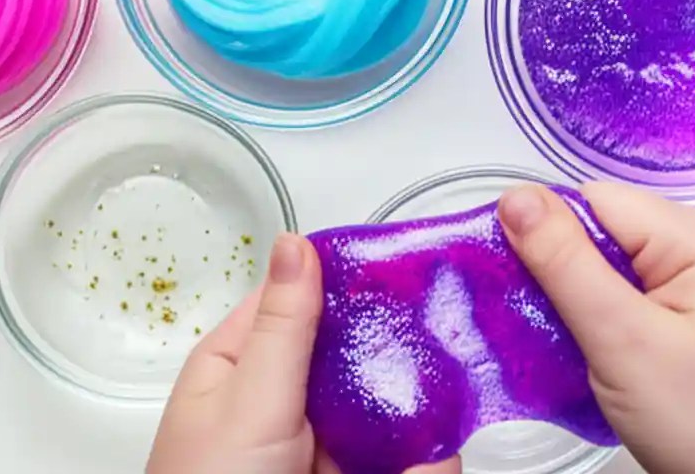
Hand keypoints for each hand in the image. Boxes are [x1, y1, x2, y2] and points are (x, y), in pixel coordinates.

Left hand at [147, 233, 460, 473]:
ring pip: (383, 408)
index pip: (302, 299)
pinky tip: (437, 455)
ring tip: (454, 396)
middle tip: (445, 336)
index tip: (404, 264)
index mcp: (240, 363)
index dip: (350, 280)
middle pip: (354, 352)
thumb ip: (282, 327)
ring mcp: (316, 445)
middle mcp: (281, 398)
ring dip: (416, 410)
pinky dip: (420, 460)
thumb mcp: (247, 401)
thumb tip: (295, 242)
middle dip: (396, 353)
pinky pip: (396, 461)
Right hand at [497, 182, 694, 473]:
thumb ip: (566, 264)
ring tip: (578, 348)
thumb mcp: (624, 341)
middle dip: (561, 274)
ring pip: (606, 263)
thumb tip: (514, 196)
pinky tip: (597, 355)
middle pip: (599, 228)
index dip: (547, 238)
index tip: (524, 292)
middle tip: (556, 331)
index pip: (593, 201)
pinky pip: (623, 292)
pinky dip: (597, 320)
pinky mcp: (688, 312)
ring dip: (577, 301)